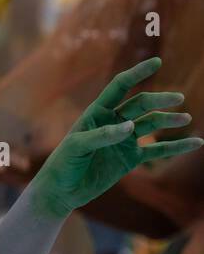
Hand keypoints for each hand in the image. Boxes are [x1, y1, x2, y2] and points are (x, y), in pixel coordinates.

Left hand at [31, 57, 201, 219]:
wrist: (62, 191)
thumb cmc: (63, 164)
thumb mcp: (77, 147)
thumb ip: (101, 135)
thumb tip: (129, 126)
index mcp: (96, 113)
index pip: (120, 87)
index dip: (137, 73)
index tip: (157, 62)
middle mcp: (113, 123)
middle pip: (140, 105)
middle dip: (159, 100)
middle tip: (177, 98)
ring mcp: (124, 140)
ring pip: (152, 125)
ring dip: (169, 120)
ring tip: (185, 119)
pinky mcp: (131, 159)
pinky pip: (158, 150)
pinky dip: (177, 146)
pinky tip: (196, 142)